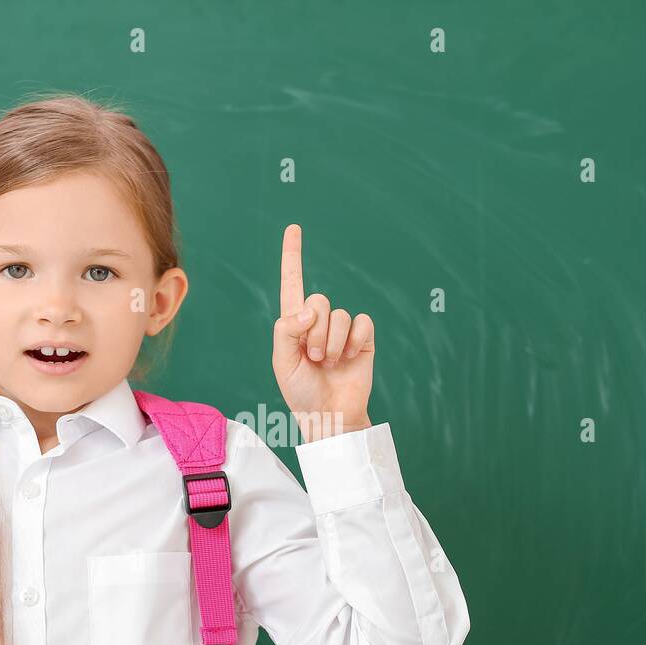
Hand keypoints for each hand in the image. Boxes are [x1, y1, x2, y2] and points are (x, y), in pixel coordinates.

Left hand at [271, 223, 374, 441]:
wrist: (329, 415)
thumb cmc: (301, 392)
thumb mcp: (282, 362)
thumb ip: (287, 330)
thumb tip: (311, 309)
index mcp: (294, 323)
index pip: (293, 283)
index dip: (293, 256)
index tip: (293, 228)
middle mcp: (318, 321)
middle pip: (318, 299)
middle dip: (314, 332)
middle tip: (313, 358)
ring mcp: (342, 330)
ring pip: (339, 315)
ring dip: (331, 343)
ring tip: (328, 364)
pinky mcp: (363, 339)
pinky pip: (362, 323)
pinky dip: (353, 342)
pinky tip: (349, 359)